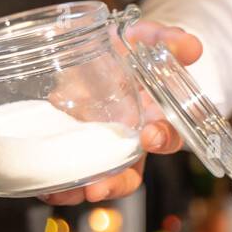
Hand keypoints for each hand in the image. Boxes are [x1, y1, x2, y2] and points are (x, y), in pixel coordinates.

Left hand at [40, 20, 201, 205]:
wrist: (101, 51)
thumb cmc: (131, 50)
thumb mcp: (147, 38)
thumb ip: (167, 39)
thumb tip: (191, 45)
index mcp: (154, 116)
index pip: (168, 136)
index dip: (163, 138)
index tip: (150, 136)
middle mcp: (128, 139)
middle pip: (129, 174)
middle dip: (114, 184)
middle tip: (97, 189)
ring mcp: (99, 146)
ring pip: (94, 180)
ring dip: (78, 191)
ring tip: (59, 193)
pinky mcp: (72, 144)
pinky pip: (66, 170)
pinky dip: (54, 181)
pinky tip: (40, 184)